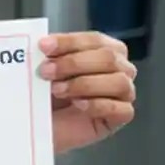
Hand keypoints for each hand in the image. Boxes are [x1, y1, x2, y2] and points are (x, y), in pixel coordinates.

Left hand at [38, 31, 136, 153]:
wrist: (40, 125)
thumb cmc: (47, 93)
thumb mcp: (45, 69)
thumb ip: (49, 55)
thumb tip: (44, 45)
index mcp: (105, 49)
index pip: (94, 40)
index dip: (69, 42)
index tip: (43, 46)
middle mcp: (120, 68)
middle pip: (108, 58)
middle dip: (74, 63)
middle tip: (46, 71)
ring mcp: (124, 93)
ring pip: (119, 82)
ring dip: (84, 84)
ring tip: (57, 91)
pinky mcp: (121, 117)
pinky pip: (122, 109)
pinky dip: (98, 105)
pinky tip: (78, 105)